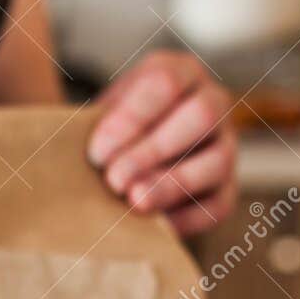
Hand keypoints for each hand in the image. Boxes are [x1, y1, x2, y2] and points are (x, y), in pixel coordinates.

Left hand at [87, 51, 236, 236]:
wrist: (126, 163)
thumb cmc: (110, 135)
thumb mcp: (102, 116)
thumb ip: (94, 126)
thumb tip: (74, 151)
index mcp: (180, 73)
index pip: (165, 83)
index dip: (131, 119)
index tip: (97, 152)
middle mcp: (213, 103)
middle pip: (201, 116)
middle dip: (153, 150)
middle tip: (113, 179)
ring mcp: (226, 147)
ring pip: (217, 161)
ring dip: (171, 183)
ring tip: (133, 200)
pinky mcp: (226, 191)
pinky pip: (216, 206)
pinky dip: (185, 218)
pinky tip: (153, 225)